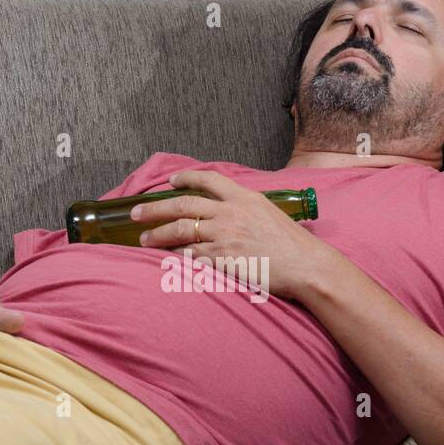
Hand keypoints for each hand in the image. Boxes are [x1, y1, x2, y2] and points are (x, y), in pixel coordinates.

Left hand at [130, 170, 328, 300]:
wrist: (307, 266)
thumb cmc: (294, 244)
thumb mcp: (270, 214)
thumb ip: (247, 209)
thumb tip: (230, 211)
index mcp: (244, 198)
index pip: (208, 180)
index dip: (184, 178)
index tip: (169, 182)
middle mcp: (231, 213)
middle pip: (183, 204)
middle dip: (154, 209)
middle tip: (136, 213)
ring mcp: (226, 236)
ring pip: (181, 231)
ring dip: (158, 235)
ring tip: (144, 240)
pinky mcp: (224, 259)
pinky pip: (192, 256)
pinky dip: (176, 256)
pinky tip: (166, 258)